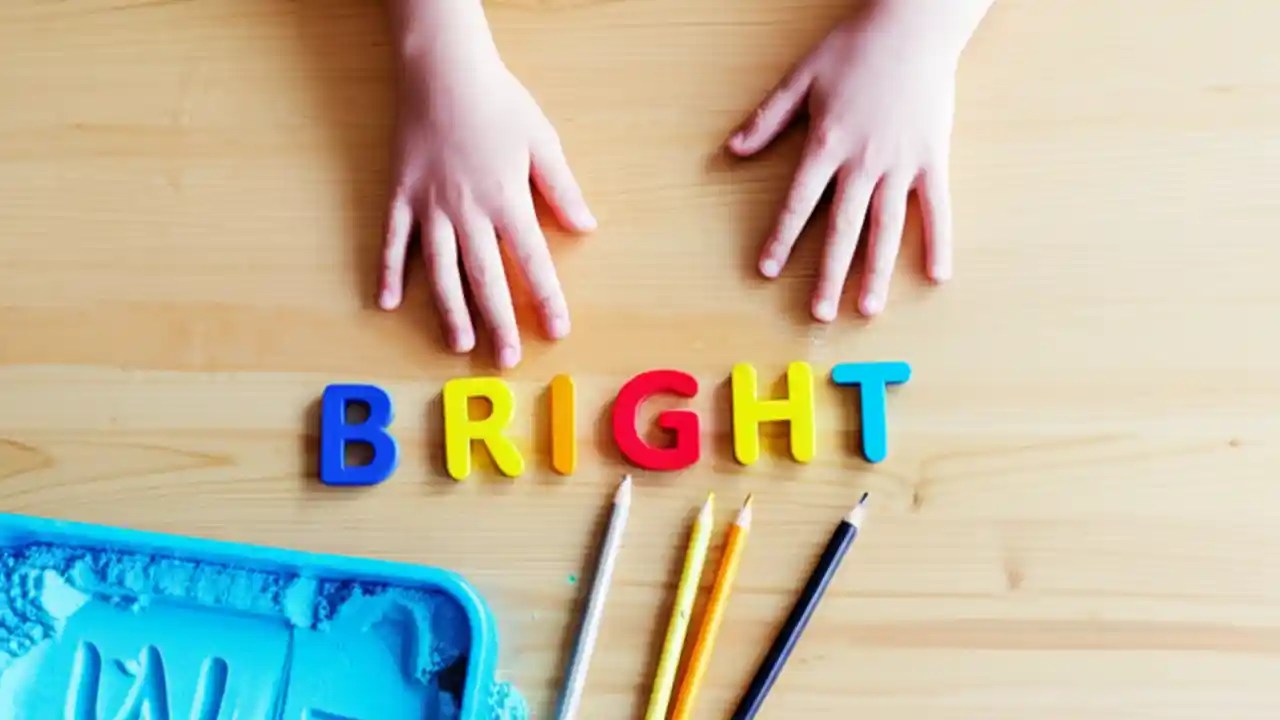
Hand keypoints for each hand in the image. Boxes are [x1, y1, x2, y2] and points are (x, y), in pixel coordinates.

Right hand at [379, 1, 595, 368]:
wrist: (442, 68)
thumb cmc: (497, 102)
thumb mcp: (542, 142)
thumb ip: (562, 189)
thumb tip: (586, 227)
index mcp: (507, 201)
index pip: (532, 262)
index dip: (546, 300)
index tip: (556, 332)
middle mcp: (468, 212)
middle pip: (485, 279)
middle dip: (499, 322)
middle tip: (507, 358)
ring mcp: (429, 207)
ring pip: (441, 271)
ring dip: (451, 311)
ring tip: (460, 343)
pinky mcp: (400, 195)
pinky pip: (393, 242)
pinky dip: (389, 273)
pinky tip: (386, 303)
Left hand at [729, 0, 989, 320]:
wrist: (914, 25)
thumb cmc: (855, 47)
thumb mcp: (801, 77)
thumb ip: (768, 118)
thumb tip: (733, 150)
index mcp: (826, 144)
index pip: (798, 203)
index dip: (781, 238)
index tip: (767, 270)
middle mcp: (863, 162)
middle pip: (842, 229)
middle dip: (828, 274)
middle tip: (818, 315)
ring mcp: (901, 164)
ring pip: (886, 229)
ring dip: (876, 272)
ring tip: (867, 309)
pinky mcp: (933, 159)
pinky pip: (937, 208)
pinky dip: (938, 242)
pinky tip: (936, 276)